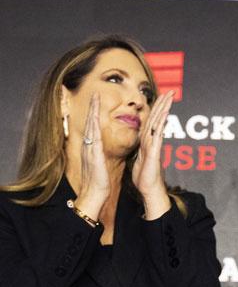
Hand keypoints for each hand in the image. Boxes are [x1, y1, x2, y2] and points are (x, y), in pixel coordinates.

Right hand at [74, 95, 109, 218]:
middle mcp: (89, 146)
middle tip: (95, 94)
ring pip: (91, 127)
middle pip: (90, 123)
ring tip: (95, 100)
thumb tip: (99, 145)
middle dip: (92, 108)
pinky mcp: (93, 156)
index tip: (97, 100)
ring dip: (93, 113)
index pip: (93, 126)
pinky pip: (93, 139)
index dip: (95, 113)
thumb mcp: (99, 161)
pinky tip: (94, 120)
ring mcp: (89, 150)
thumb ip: (98, 152)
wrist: (95, 193)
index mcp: (92, 147)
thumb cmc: (99, 179)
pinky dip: (93, 128)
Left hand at [132, 90, 174, 218]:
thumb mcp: (139, 159)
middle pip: (158, 118)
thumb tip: (144, 143)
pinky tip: (164, 116)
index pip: (152, 121)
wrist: (148, 189)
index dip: (157, 108)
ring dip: (164, 110)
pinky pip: (157, 135)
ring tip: (169, 98)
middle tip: (170, 92)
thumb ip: (142, 149)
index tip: (161, 97)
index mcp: (147, 142)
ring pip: (159, 123)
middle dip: (164, 104)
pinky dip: (160, 125)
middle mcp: (152, 141)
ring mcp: (155, 145)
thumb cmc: (144, 177)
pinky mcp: (155, 152)